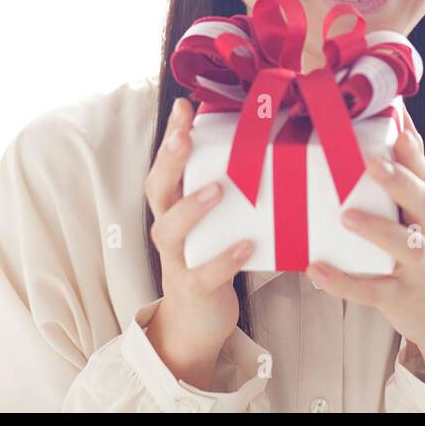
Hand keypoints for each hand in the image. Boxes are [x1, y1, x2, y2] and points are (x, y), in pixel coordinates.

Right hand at [144, 95, 254, 387]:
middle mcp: (168, 229)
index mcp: (173, 206)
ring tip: (217, 189)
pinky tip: (245, 246)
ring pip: (171, 231)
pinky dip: (224, 259)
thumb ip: (230, 186)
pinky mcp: (193, 288)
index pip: (165, 165)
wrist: (198, 318)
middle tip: (184, 137)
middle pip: (157, 190)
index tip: (183, 107)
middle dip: (170, 162)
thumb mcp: (215, 219)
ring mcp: (177, 260)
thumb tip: (266, 141)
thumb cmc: (211, 254)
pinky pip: (206, 273)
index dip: (171, 135)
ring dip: (192, 207)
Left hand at [305, 125, 424, 389]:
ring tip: (346, 216)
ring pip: (402, 245)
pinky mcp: (401, 297)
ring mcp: (417, 266)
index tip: (398, 124)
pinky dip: (344, 282)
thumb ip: (410, 172)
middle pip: (421, 201)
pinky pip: (372, 290)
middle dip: (399, 181)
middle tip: (372, 161)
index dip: (411, 150)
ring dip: (376, 229)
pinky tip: (317, 271)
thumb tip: (399, 120)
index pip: (424, 173)